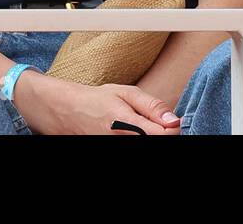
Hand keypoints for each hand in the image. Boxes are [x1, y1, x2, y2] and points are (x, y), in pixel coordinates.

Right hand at [14, 71, 180, 135]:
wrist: (68, 112)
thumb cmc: (98, 99)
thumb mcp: (125, 93)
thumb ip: (152, 106)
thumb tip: (175, 121)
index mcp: (129, 124)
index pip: (166, 134)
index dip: (172, 127)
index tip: (168, 120)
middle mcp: (123, 141)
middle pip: (158, 142)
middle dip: (160, 133)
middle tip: (151, 122)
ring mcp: (117, 148)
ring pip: (148, 145)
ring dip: (149, 136)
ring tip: (137, 126)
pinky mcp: (113, 151)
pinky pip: (136, 147)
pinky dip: (138, 139)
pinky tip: (131, 133)